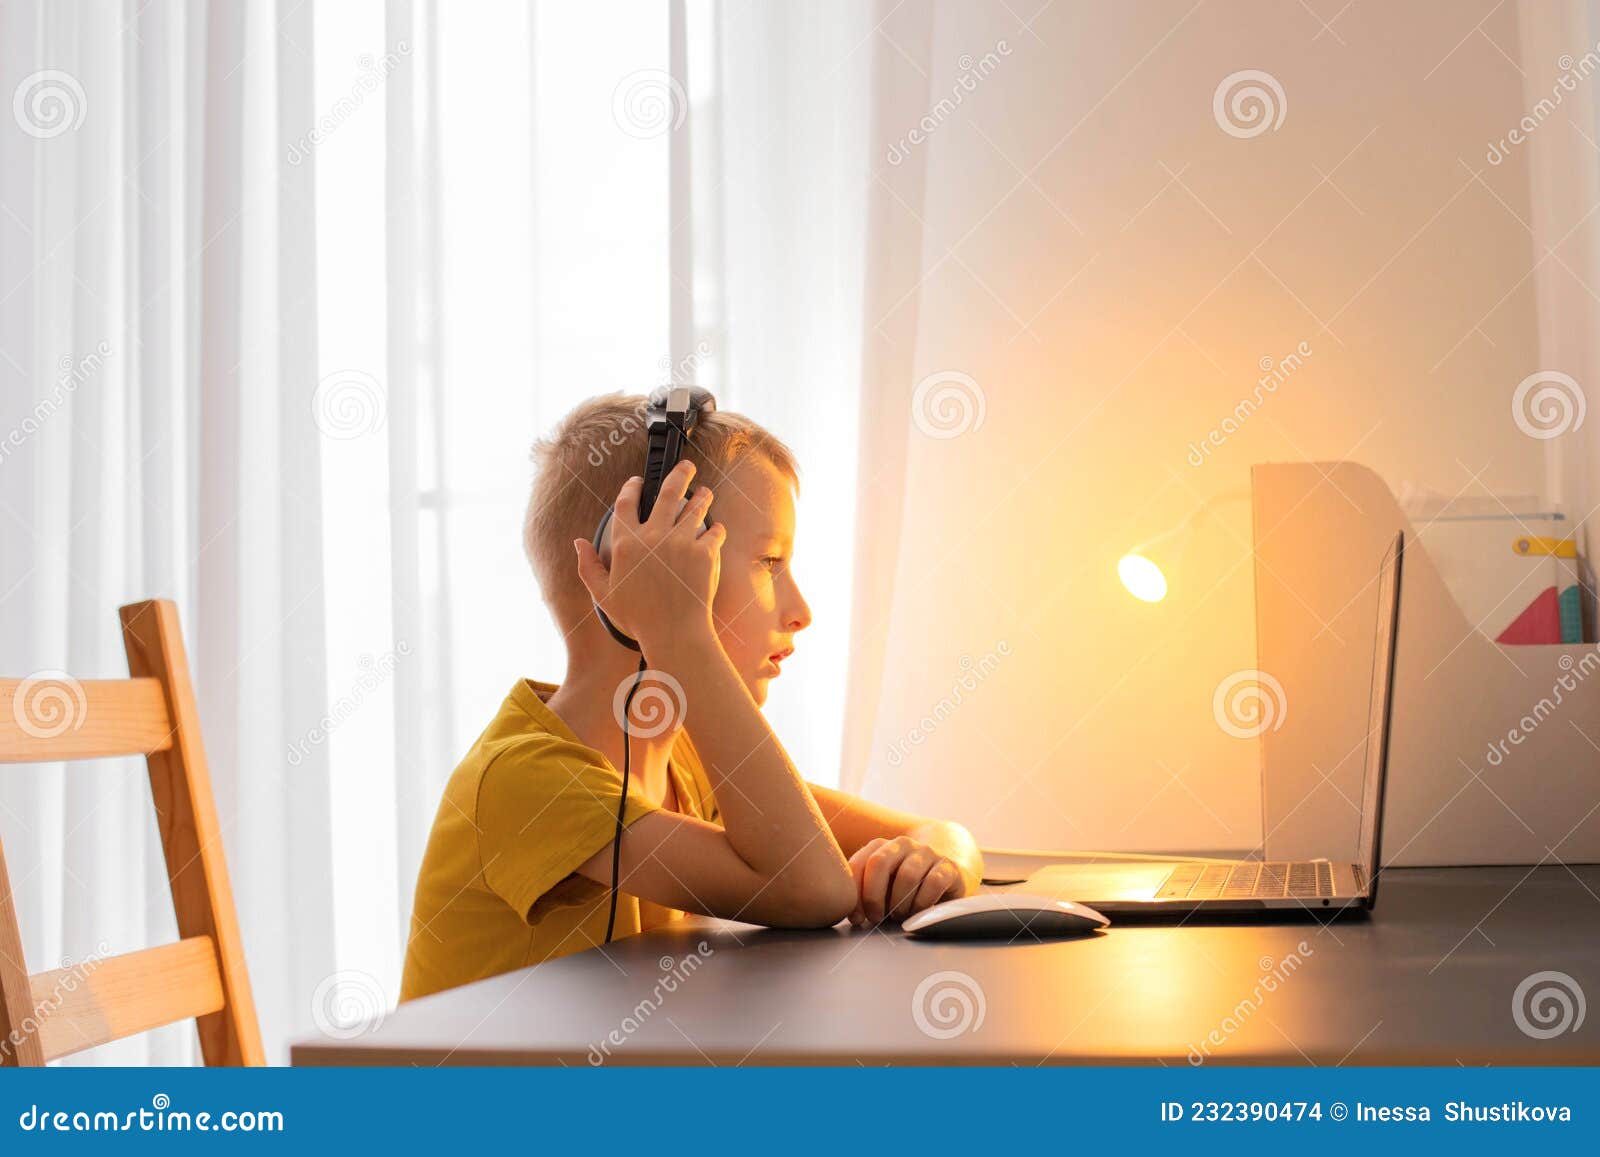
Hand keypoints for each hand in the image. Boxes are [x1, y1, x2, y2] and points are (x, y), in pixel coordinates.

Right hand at [574, 460, 725, 654]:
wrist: (674, 633)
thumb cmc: (637, 617)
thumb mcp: (603, 594)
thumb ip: (588, 566)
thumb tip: (578, 543)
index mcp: (627, 543)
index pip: (626, 503)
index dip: (631, 488)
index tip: (637, 482)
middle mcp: (654, 536)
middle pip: (667, 492)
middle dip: (679, 474)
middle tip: (686, 466)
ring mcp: (681, 542)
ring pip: (695, 507)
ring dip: (702, 496)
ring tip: (705, 492)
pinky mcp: (705, 553)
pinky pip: (714, 532)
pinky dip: (716, 529)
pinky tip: (715, 529)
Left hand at [846, 836, 968, 926]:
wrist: (947, 872)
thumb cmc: (906, 886)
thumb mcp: (884, 885)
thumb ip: (864, 891)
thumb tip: (849, 914)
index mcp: (880, 846)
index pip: (859, 864)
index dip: (855, 895)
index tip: (856, 918)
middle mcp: (902, 844)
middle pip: (879, 863)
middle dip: (873, 896)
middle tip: (876, 918)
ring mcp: (926, 853)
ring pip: (907, 875)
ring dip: (900, 903)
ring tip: (899, 916)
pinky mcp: (947, 867)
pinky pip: (933, 883)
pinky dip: (922, 902)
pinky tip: (918, 912)